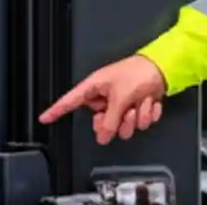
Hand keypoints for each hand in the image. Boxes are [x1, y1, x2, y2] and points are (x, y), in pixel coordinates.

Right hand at [38, 55, 167, 144]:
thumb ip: (110, 120)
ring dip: (135, 117)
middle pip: (101, 123)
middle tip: (124, 112)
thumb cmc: (139, 73)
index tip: (44, 118)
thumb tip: (103, 137)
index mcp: (96, 87)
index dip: (57, 110)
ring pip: (123, 127)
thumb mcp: (121, 98)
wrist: (163, 69)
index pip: (71, 101)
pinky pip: (138, 122)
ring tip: (139, 102)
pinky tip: (148, 102)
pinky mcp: (136, 108)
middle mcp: (107, 97)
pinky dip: (146, 113)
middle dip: (117, 122)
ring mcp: (121, 104)